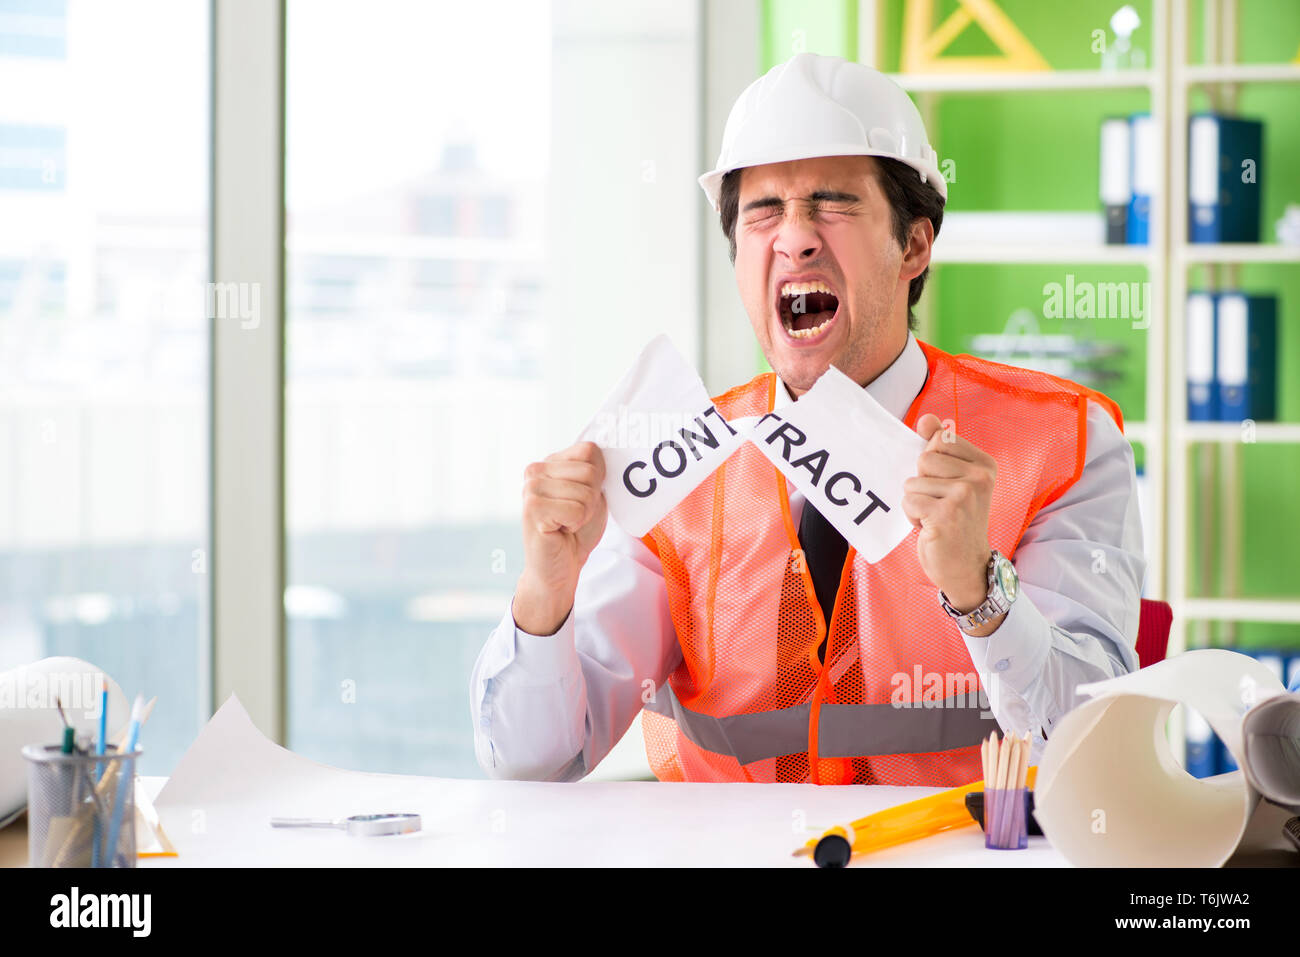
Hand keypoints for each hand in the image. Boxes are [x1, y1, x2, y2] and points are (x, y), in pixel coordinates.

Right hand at [513, 441, 607, 634]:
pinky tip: (560, 530)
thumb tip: (606, 450)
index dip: (598, 478)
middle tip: (574, 516)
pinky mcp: (533, 508)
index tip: (584, 498)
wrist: (560, 568)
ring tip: (567, 524)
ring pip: (586, 492)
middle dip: (592, 499)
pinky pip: (577, 509)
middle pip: (591, 472)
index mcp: (550, 462)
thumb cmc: (576, 532)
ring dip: (584, 514)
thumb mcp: (593, 494)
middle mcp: (536, 470)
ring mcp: (531, 488)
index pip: (590, 450)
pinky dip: (576, 524)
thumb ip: (595, 471)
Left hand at [901, 414, 995, 613]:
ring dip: (916, 502)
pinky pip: (908, 501)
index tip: (948, 486)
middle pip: (924, 459)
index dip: (932, 464)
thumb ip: (940, 447)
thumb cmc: (956, 520)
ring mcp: (964, 496)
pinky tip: (930, 527)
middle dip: (922, 483)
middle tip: (940, 504)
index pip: (940, 440)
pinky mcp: (945, 514)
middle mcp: (979, 478)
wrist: (966, 565)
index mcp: (984, 464)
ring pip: (912, 481)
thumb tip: (927, 418)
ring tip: (935, 517)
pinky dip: (912, 516)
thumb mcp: (953, 480)